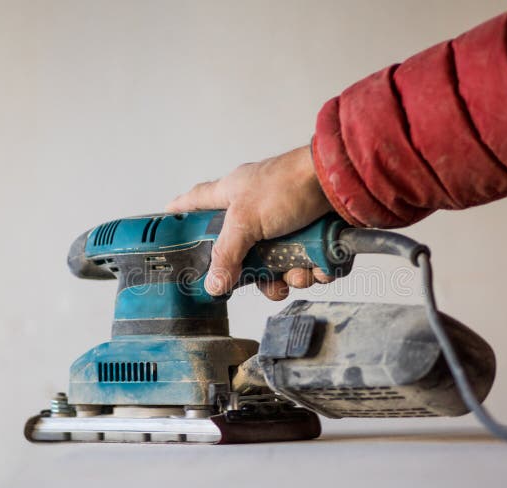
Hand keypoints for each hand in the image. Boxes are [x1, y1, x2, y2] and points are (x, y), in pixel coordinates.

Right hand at [165, 145, 334, 299]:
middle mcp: (256, 209)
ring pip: (278, 263)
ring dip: (290, 276)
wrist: (340, 182)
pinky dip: (314, 270)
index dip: (180, 212)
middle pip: (243, 252)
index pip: (196, 201)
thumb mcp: (247, 220)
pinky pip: (306, 262)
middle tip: (266, 281)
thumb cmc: (289, 184)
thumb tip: (213, 285)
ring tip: (300, 274)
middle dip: (259, 274)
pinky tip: (319, 268)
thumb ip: (226, 253)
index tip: (167, 224)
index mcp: (232, 195)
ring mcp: (285, 222)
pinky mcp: (312, 233)